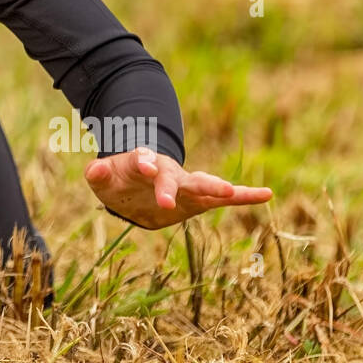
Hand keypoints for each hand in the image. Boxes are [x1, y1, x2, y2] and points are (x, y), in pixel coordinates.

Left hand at [84, 146, 272, 229]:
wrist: (138, 186)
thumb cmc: (119, 182)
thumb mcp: (104, 179)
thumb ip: (99, 174)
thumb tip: (95, 169)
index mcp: (142, 164)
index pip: (141, 161)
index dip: (143, 162)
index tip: (145, 165)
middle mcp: (167, 171)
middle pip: (171, 176)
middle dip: (171, 186)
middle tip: (168, 201)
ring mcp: (186, 184)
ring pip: (202, 185)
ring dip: (214, 188)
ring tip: (231, 192)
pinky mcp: (199, 199)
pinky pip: (225, 198)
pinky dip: (245, 195)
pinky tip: (266, 194)